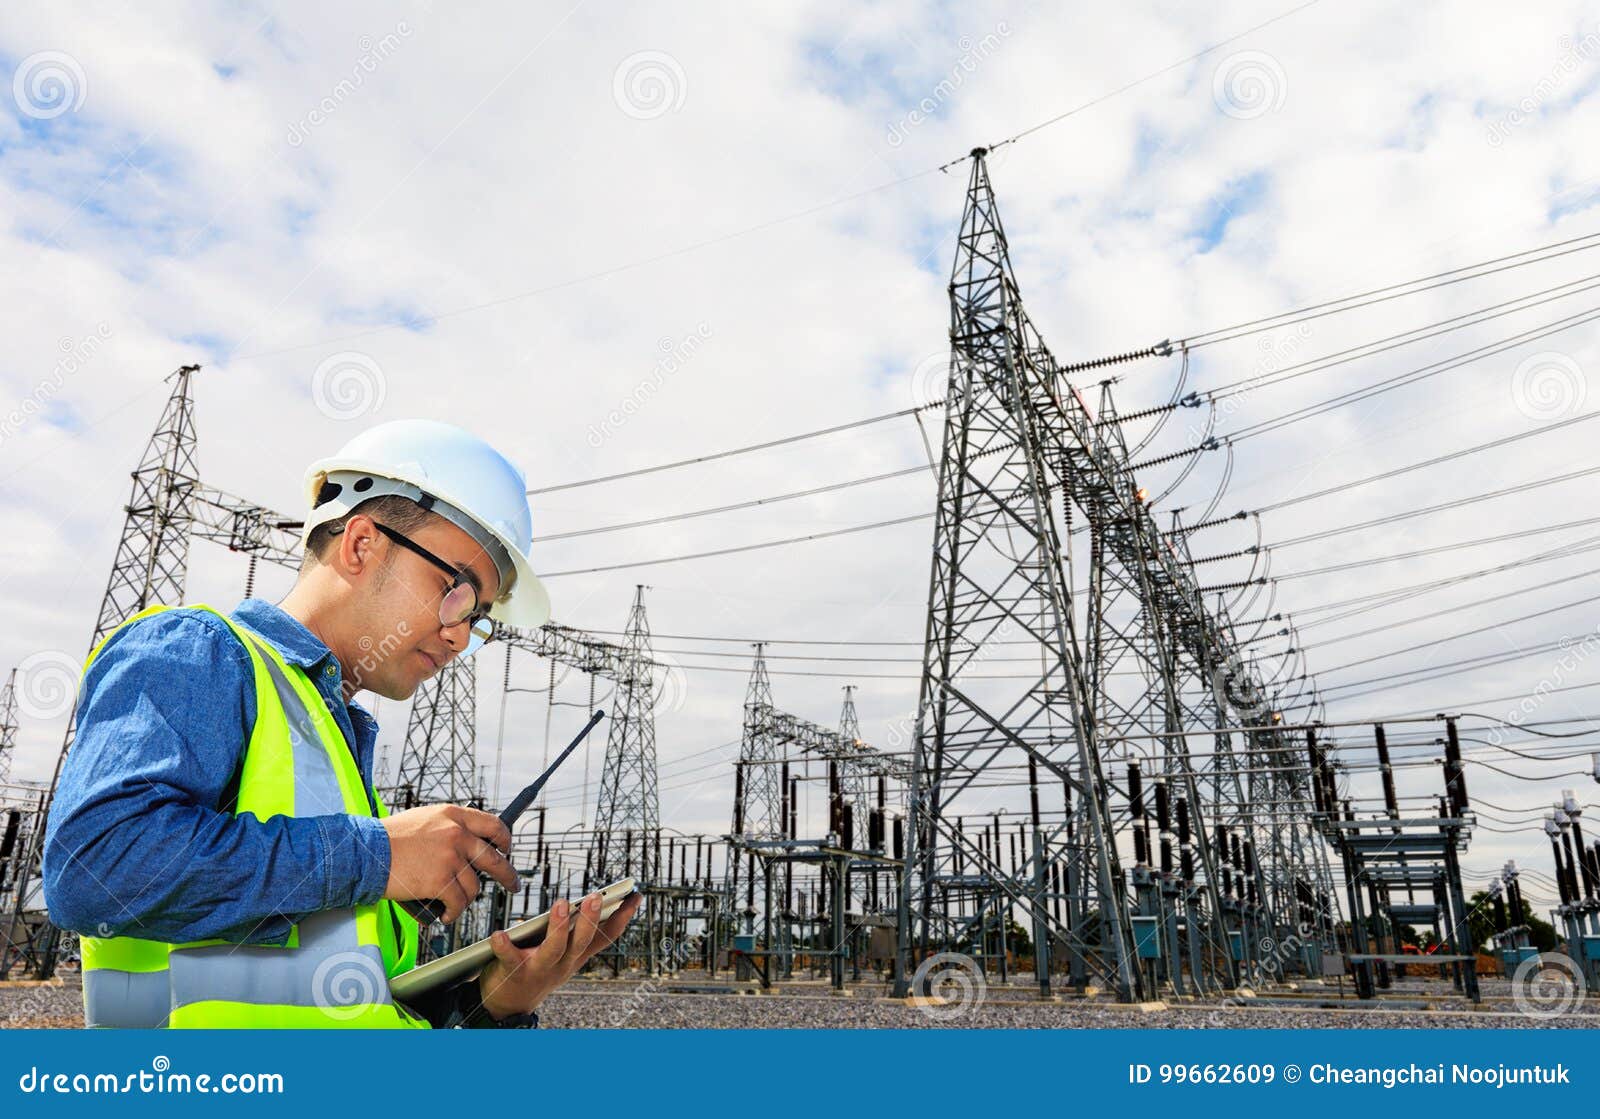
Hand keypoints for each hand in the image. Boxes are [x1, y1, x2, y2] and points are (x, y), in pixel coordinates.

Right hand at [379, 804, 516, 922]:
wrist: (366, 852)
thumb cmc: (389, 838)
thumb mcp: (424, 819)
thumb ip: (448, 827)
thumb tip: (468, 843)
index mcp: (454, 816)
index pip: (493, 825)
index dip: (504, 840)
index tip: (507, 850)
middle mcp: (457, 834)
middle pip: (494, 859)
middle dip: (507, 875)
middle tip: (512, 884)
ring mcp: (450, 858)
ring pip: (474, 886)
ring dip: (467, 899)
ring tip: (456, 905)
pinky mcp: (440, 881)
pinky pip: (458, 902)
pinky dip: (453, 913)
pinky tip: (446, 915)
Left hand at [476, 890, 642, 1019]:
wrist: (508, 1005)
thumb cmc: (537, 969)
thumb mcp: (564, 955)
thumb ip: (577, 933)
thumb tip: (590, 901)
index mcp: (576, 956)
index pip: (605, 937)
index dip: (622, 918)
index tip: (634, 895)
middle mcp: (562, 965)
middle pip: (581, 943)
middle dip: (590, 920)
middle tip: (596, 897)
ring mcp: (540, 970)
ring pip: (553, 950)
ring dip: (559, 928)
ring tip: (561, 905)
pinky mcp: (514, 973)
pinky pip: (509, 959)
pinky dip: (504, 946)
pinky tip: (499, 933)